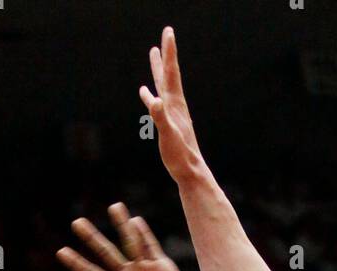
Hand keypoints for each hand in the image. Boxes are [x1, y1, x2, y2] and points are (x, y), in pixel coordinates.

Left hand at [57, 203, 193, 270]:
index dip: (77, 262)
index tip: (61, 251)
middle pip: (105, 252)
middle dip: (91, 237)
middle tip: (76, 222)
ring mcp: (143, 269)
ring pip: (129, 242)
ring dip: (121, 225)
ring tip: (114, 206)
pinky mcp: (160, 266)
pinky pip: (150, 246)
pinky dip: (143, 234)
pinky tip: (135, 221)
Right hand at [140, 27, 203, 183]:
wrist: (190, 171)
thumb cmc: (179, 155)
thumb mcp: (168, 135)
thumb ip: (160, 117)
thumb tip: (154, 100)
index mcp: (174, 103)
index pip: (171, 72)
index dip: (169, 52)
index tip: (168, 32)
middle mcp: (174, 105)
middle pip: (169, 73)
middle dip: (166, 54)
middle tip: (165, 34)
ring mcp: (172, 113)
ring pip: (164, 85)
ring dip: (158, 70)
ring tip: (153, 55)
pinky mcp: (169, 123)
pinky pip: (158, 103)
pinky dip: (152, 94)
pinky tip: (146, 93)